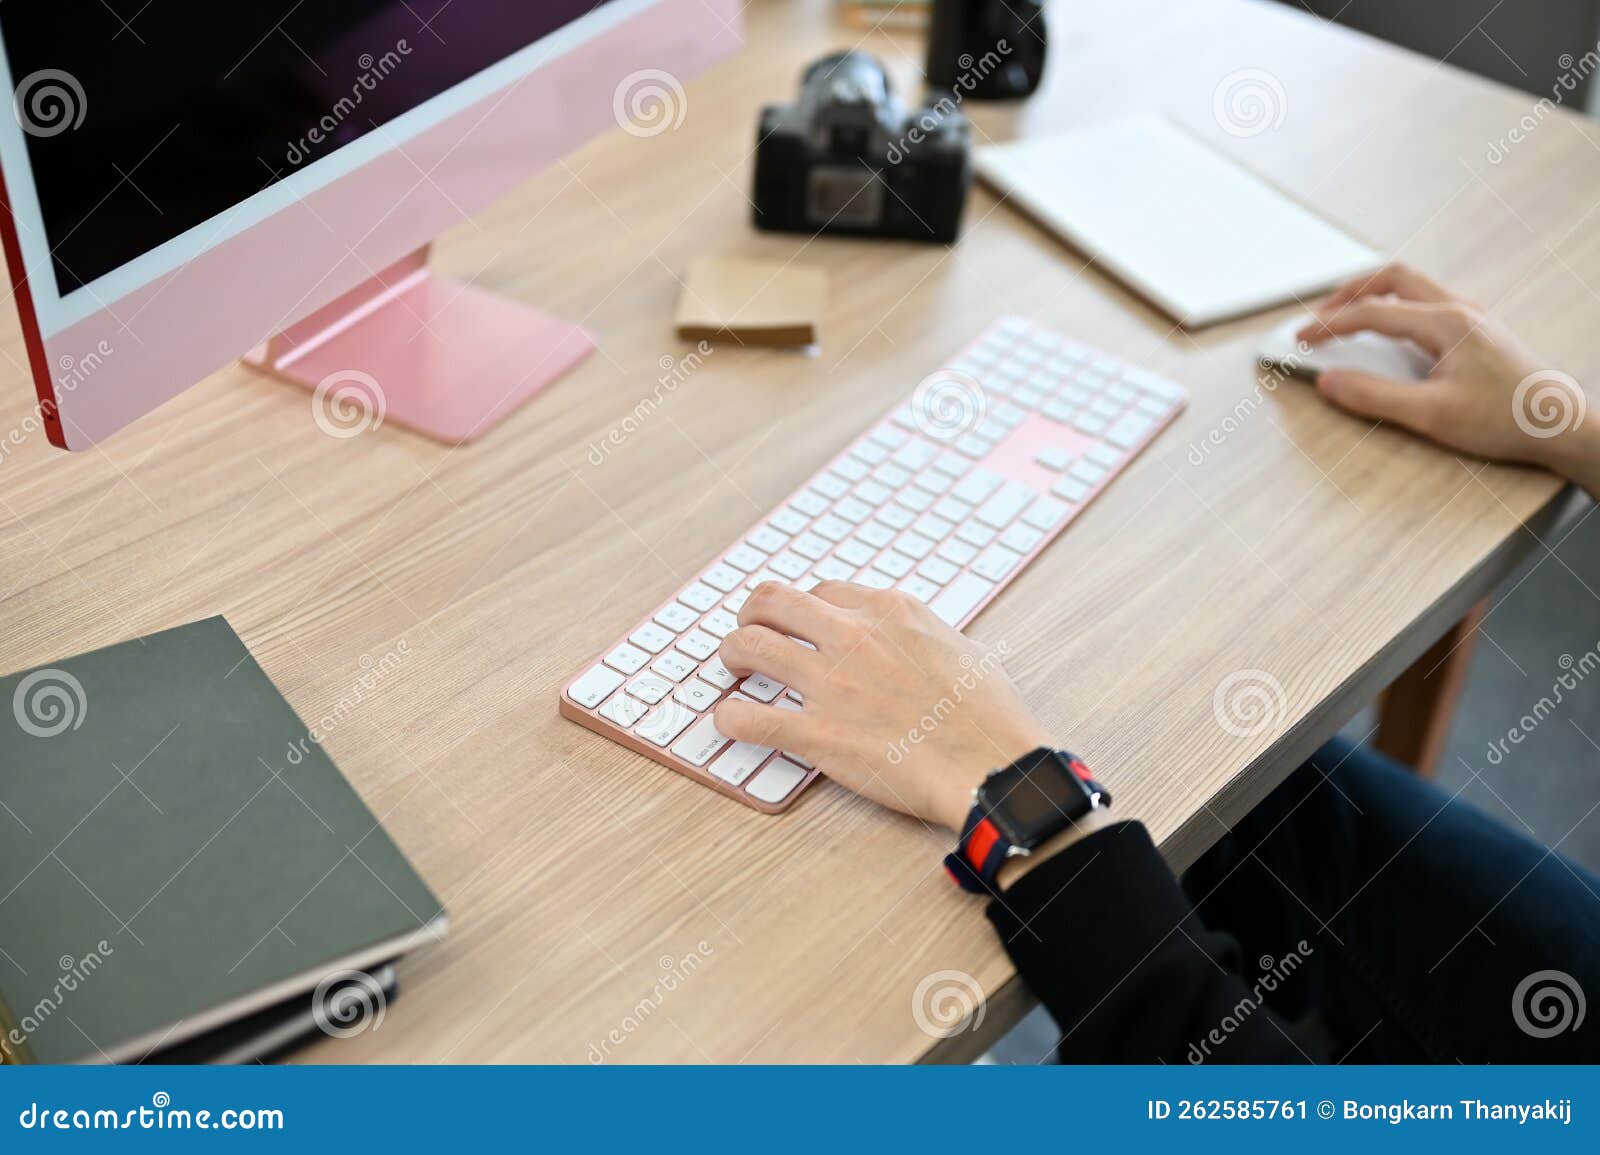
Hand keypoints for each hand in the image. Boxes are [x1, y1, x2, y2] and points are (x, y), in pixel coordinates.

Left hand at [712, 581, 1050, 832]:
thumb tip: (912, 642)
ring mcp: (832, 683)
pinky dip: (730, 718)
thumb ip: (924, 637)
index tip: (800, 625)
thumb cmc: (989, 716)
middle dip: (752, 613)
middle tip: (749, 632)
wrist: (994, 766)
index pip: (823, 591)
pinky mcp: (818, 733)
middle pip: (773, 600)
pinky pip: (750, 718)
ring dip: (732, 654)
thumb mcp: (963, 649)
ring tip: (734, 669)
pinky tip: (730, 722)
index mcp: (890, 611)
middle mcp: (854, 637)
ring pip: (750, 646)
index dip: (805, 609)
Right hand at [1297, 263, 1599, 496]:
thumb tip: (1329, 382)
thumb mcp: (1430, 414)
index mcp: (1446, 323)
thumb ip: (1374, 397)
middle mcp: (1459, 310)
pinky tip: (1387, 332)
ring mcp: (1471, 317)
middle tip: (1319, 314)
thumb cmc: (1506, 419)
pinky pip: (1426, 302)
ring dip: (1373, 294)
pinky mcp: (1477, 331)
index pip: (1372, 313)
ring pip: (1411, 286)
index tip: (1300, 340)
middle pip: (1392, 278)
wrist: (1560, 425)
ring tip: (1345, 316)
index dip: (1329, 326)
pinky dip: (1395, 307)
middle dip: (1349, 291)